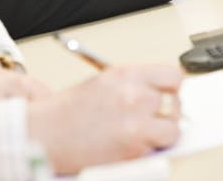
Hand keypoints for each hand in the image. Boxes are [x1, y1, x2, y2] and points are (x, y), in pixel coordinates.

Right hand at [27, 65, 182, 173]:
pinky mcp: (134, 146)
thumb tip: (163, 95)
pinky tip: (137, 147)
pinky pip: (161, 147)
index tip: (171, 96)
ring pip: (174, 126)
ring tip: (147, 135)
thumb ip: (134, 85)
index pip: (172, 75)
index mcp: (125, 73)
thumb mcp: (104, 84)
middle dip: (169, 111)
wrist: (47, 134)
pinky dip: (154, 150)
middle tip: (158, 119)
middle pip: (176, 100)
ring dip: (164, 132)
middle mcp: (133, 93)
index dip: (173, 88)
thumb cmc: (71, 112)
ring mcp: (135, 120)